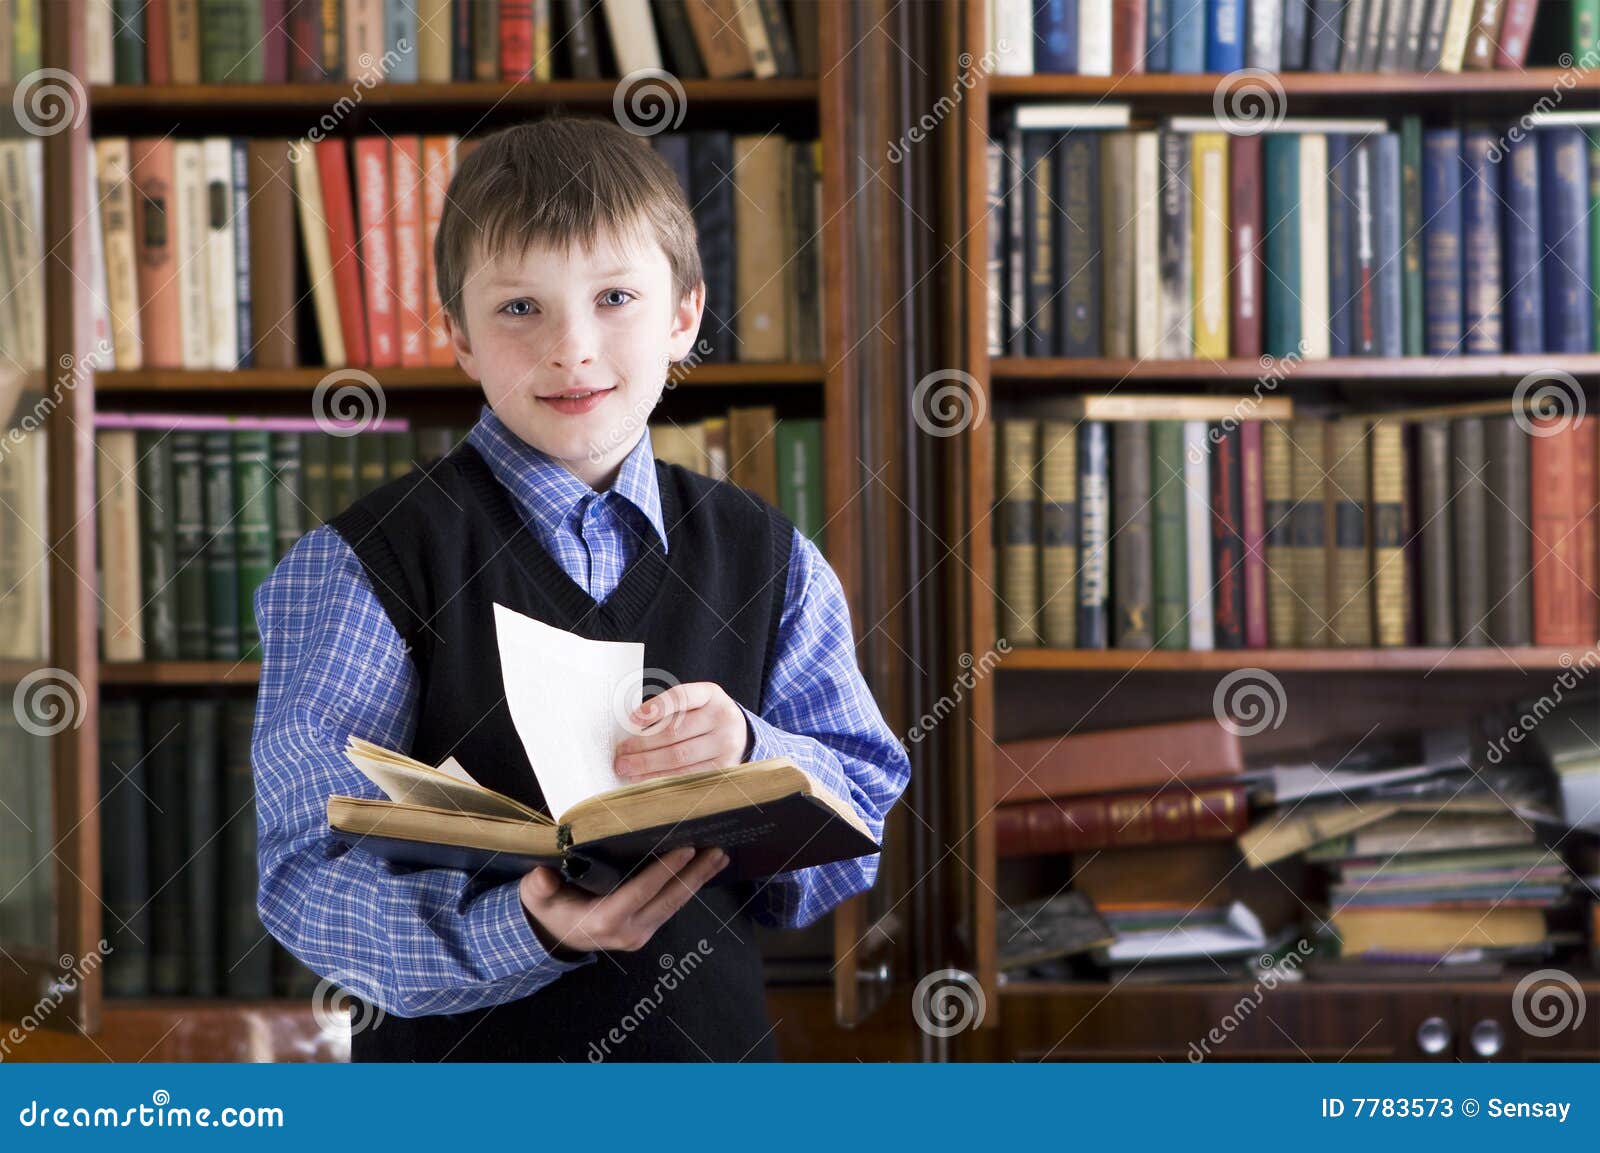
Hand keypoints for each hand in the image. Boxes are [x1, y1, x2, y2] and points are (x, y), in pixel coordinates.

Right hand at [519, 845, 728, 955]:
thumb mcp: (537, 897)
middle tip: (717, 850)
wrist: (553, 936)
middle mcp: (628, 931)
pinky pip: (670, 907)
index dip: (665, 870)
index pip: (641, 892)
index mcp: (604, 921)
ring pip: (675, 905)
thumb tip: (542, 875)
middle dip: (695, 874)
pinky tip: (703, 869)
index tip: (687, 849)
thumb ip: (539, 887)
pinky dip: (688, 887)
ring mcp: (640, 934)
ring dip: (698, 880)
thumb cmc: (548, 909)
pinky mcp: (646, 930)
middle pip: (668, 900)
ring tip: (720, 856)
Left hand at [613, 681, 749, 780]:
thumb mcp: (694, 704)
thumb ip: (669, 711)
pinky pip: (687, 775)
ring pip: (679, 757)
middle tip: (621, 753)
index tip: (632, 720)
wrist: (740, 735)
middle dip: (642, 745)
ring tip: (627, 767)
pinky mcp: (725, 768)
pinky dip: (662, 778)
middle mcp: (723, 718)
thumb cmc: (705, 718)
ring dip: (648, 765)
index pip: (680, 697)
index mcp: (711, 695)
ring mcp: (726, 744)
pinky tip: (645, 779)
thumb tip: (632, 729)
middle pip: (675, 733)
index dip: (655, 708)